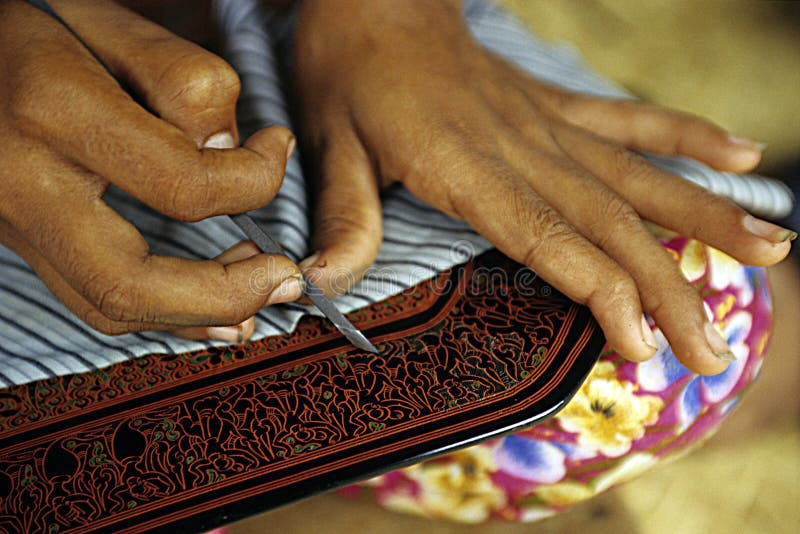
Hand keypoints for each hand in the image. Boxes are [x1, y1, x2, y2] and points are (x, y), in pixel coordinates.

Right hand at [0, 0, 302, 340]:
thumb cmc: (31, 24)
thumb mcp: (109, 20)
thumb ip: (180, 79)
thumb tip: (232, 151)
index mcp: (52, 109)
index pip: (182, 183)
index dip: (254, 179)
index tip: (276, 151)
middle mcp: (21, 182)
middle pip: (130, 283)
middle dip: (226, 294)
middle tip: (286, 280)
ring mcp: (12, 222)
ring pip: (107, 307)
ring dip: (196, 314)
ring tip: (257, 296)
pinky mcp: (22, 240)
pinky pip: (92, 299)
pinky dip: (161, 314)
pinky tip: (208, 312)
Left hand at [292, 0, 792, 373]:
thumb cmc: (350, 72)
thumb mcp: (331, 146)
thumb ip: (344, 219)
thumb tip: (320, 287)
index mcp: (468, 165)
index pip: (551, 239)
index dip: (604, 293)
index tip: (645, 345)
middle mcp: (523, 146)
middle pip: (611, 223)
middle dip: (668, 290)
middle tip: (713, 350)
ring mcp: (547, 123)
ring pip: (638, 175)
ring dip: (706, 216)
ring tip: (772, 249)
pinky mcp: (554, 106)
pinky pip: (629, 120)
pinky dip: (687, 136)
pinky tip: (743, 157)